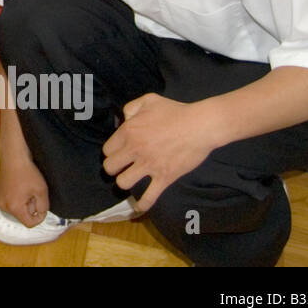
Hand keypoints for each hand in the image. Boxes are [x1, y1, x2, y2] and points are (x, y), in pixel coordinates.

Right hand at [0, 150, 49, 227]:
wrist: (13, 158)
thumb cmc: (27, 173)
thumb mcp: (42, 190)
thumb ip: (43, 206)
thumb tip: (40, 213)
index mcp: (14, 207)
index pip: (29, 223)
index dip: (39, 218)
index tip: (42, 207)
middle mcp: (3, 206)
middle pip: (21, 217)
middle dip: (29, 208)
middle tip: (33, 194)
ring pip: (15, 210)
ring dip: (22, 204)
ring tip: (25, 190)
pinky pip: (8, 204)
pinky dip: (14, 199)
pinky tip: (18, 188)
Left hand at [102, 93, 216, 212]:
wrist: (200, 125)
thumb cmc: (175, 111)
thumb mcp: (148, 100)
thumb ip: (131, 108)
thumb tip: (124, 120)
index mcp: (128, 131)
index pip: (107, 150)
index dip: (111, 152)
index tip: (119, 153)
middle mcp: (135, 150)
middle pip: (110, 167)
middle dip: (114, 168)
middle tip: (122, 167)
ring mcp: (149, 165)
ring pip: (123, 183)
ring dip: (125, 182)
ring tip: (131, 179)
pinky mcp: (164, 177)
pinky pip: (149, 197)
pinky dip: (142, 204)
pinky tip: (139, 207)